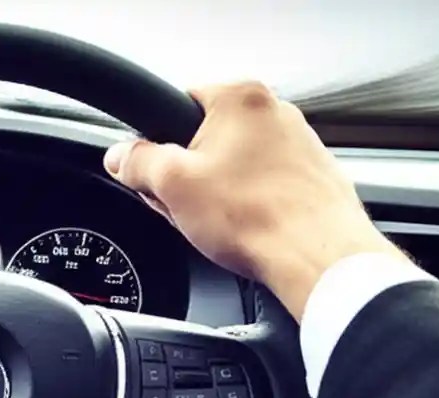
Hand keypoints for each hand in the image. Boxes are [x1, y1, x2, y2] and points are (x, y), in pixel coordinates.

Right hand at [103, 82, 408, 319]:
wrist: (317, 259)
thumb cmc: (255, 217)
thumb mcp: (172, 185)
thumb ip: (137, 162)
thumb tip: (121, 156)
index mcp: (240, 97)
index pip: (175, 103)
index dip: (155, 144)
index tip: (153, 174)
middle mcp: (276, 111)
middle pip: (206, 136)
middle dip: (189, 173)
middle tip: (184, 206)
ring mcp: (300, 143)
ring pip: (235, 164)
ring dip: (218, 191)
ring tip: (219, 223)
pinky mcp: (313, 176)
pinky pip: (264, 185)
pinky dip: (249, 205)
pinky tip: (245, 230)